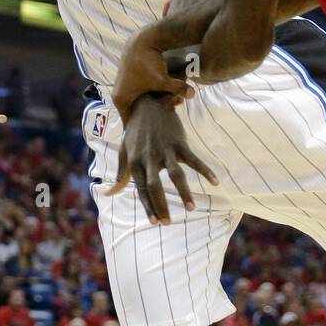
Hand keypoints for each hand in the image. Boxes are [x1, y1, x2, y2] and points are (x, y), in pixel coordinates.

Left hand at [106, 95, 217, 223]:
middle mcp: (150, 157)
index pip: (141, 189)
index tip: (155, 222)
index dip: (148, 206)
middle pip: (155, 186)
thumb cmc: (135, 131)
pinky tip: (215, 181)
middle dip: (161, 205)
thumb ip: (120, 174)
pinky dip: (205, 170)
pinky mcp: (179, 142)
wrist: (148, 103)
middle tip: (168, 223)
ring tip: (191, 208)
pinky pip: (193, 160)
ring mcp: (165, 150)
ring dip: (184, 192)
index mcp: (136, 161)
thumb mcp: (125, 150)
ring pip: (176, 175)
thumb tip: (110, 193)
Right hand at [112, 35, 191, 124]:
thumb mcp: (162, 79)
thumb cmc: (146, 62)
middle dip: (152, 115)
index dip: (141, 129)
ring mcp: (125, 87)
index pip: (129, 122)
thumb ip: (177, 89)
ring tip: (170, 106)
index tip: (154, 132)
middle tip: (166, 120)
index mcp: (121, 100)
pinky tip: (166, 95)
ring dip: (154, 105)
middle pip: (136, 112)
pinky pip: (142, 94)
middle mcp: (120, 95)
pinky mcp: (132, 80)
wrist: (140, 40)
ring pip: (141, 102)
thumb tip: (193, 94)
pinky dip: (153, 95)